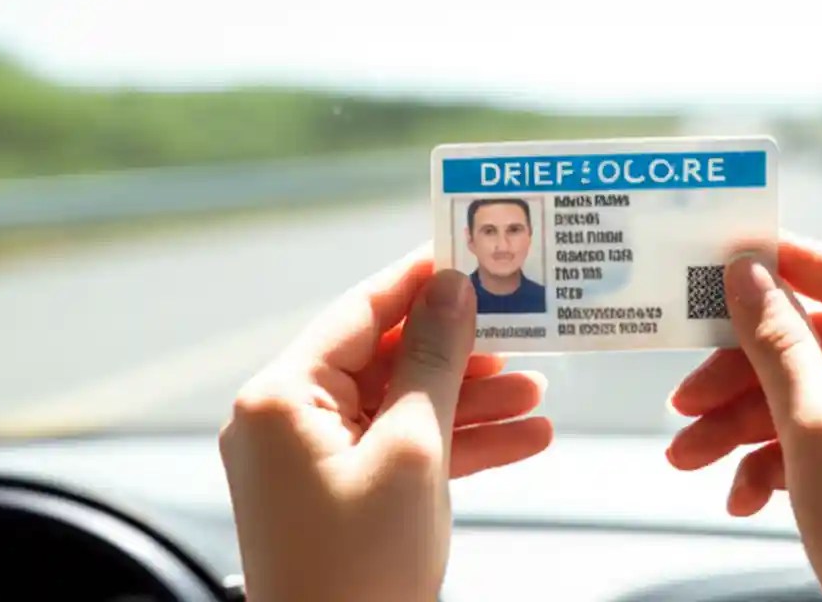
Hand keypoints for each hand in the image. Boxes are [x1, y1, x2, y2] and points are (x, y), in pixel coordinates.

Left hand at [219, 247, 552, 601]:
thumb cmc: (361, 567)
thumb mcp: (412, 450)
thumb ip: (434, 361)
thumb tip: (451, 290)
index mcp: (283, 396)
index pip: (359, 311)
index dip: (419, 280)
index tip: (470, 255)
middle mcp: (287, 419)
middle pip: (385, 359)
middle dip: (461, 354)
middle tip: (521, 332)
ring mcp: (311, 460)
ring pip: (402, 406)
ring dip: (471, 402)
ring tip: (538, 396)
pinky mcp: (338, 494)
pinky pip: (401, 451)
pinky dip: (456, 446)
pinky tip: (523, 441)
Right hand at [667, 236, 821, 601]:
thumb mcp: (818, 435)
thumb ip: (778, 346)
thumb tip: (747, 275)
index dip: (782, 264)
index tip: (722, 256)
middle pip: (815, 348)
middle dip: (741, 380)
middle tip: (682, 401)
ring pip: (809, 399)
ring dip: (743, 428)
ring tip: (688, 460)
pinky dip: (776, 463)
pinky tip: (740, 495)